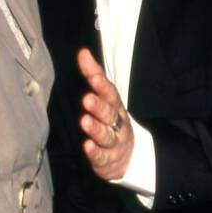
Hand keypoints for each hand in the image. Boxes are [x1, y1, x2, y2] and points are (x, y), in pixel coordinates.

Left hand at [77, 48, 133, 181]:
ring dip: (96, 128)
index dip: (102, 85)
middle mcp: (117, 124)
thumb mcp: (106, 99)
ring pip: (106, 135)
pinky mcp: (108, 160)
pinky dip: (95, 152)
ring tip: (85, 121)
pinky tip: (87, 146)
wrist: (128, 157)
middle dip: (99, 106)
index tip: (94, 77)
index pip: (110, 93)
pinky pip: (102, 156)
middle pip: (109, 114)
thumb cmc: (111, 123)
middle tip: (87, 99)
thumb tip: (83, 52)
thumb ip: (94, 76)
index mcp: (116, 107)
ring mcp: (114, 143)